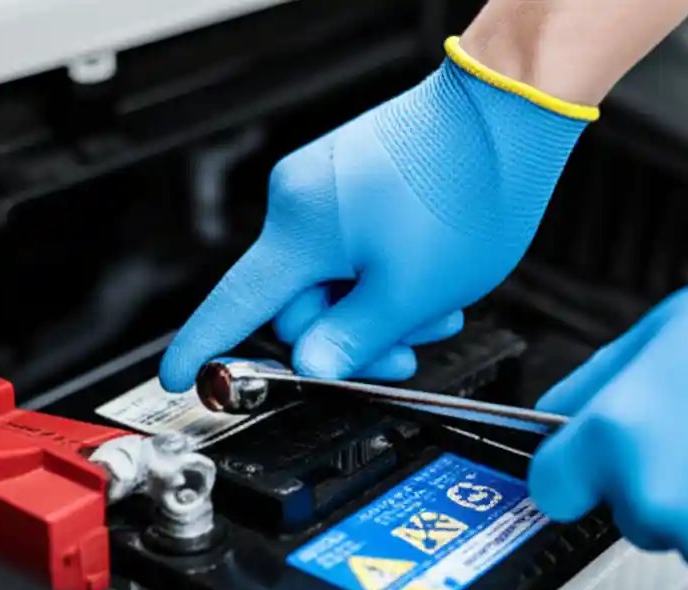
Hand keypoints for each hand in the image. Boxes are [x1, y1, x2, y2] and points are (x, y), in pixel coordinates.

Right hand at [159, 39, 594, 391]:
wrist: (506, 116)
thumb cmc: (465, 189)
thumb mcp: (410, 293)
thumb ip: (352, 341)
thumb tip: (313, 366)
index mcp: (299, 228)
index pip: (234, 304)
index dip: (204, 348)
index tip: (182, 376)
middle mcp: (300, 198)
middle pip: (303, 301)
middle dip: (352, 335)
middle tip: (404, 350)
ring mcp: (327, 182)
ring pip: (338, 276)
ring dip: (381, 306)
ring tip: (434, 306)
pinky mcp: (354, 175)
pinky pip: (355, 243)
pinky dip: (387, 271)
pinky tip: (429, 277)